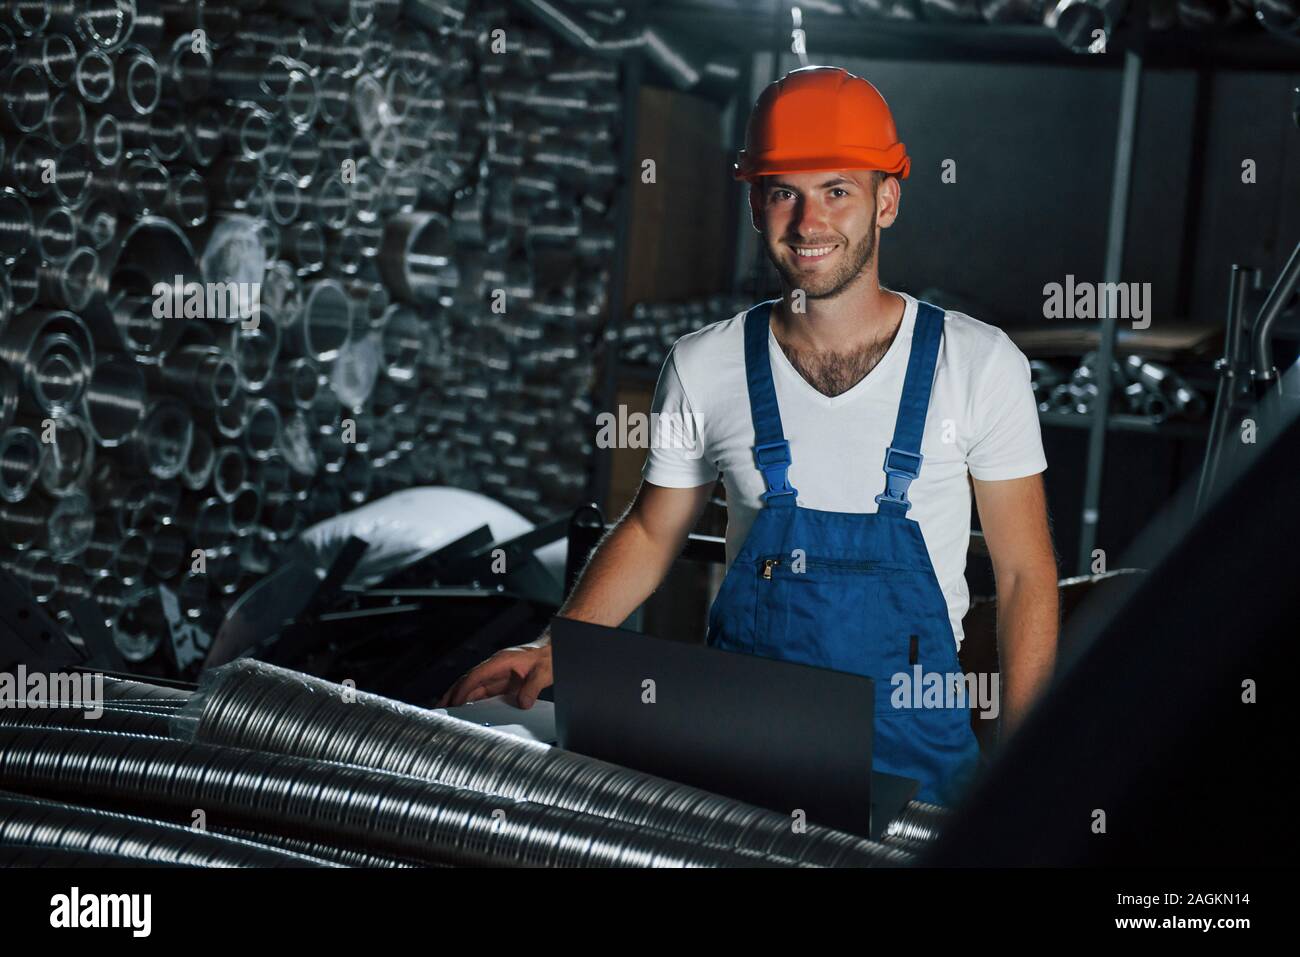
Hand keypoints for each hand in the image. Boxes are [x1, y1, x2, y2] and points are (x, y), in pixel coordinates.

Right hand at [436, 640, 552, 709]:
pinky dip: (473, 701)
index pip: (476, 675)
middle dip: (453, 694)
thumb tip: (522, 704)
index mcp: (501, 661)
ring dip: (460, 698)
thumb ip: (532, 688)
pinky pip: (484, 692)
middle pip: (469, 681)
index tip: (455, 702)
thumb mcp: (543, 672)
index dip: (464, 689)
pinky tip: (467, 711)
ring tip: (447, 712)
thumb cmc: (548, 656)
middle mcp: (495, 667)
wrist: (554, 649)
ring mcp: (498, 674)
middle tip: (439, 708)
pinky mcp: (503, 682)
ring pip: (473, 687)